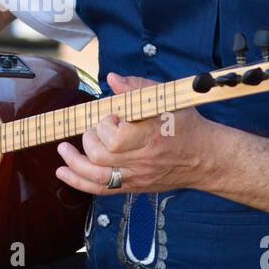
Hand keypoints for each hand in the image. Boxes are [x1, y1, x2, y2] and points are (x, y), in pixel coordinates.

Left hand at [53, 71, 217, 196]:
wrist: (205, 158)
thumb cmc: (187, 125)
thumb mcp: (168, 99)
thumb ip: (138, 88)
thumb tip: (112, 79)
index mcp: (150, 138)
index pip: (114, 138)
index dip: (106, 124)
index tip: (113, 114)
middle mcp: (142, 161)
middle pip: (100, 156)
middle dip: (89, 138)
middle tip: (95, 127)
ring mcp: (137, 177)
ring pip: (96, 177)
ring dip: (74, 163)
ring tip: (63, 149)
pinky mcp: (134, 186)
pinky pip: (101, 189)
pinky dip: (78, 181)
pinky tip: (64, 172)